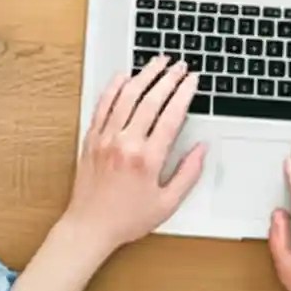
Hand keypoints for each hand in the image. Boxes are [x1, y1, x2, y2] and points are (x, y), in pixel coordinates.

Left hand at [11, 57, 206, 290]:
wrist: (89, 227)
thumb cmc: (127, 219)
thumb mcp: (168, 203)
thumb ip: (188, 173)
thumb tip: (201, 149)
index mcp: (147, 159)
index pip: (171, 115)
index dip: (184, 93)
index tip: (192, 81)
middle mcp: (125, 144)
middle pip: (151, 100)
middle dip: (169, 78)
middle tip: (180, 66)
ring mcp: (106, 138)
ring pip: (127, 96)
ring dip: (144, 75)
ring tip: (157, 62)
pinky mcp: (91, 139)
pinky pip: (103, 105)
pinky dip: (114, 87)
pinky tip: (124, 76)